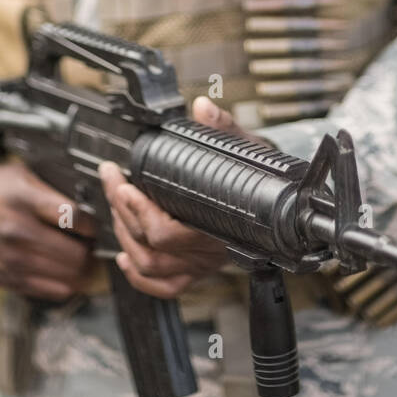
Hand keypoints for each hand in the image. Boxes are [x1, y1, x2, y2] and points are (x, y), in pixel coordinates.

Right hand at [0, 158, 96, 301]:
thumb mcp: (19, 175)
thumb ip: (52, 188)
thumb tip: (90, 200)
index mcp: (24, 200)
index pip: (74, 218)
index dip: (93, 224)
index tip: (96, 224)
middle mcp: (18, 232)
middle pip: (75, 254)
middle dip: (90, 250)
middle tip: (92, 244)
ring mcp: (12, 260)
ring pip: (67, 277)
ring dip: (81, 269)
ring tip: (81, 257)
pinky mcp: (7, 280)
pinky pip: (51, 291)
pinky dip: (65, 284)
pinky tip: (65, 272)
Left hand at [98, 96, 260, 298]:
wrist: (284, 202)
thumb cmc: (266, 178)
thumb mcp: (248, 147)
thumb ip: (224, 128)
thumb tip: (203, 108)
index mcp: (221, 227)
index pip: (169, 233)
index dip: (140, 212)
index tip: (124, 185)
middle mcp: (210, 252)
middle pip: (152, 247)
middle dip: (123, 211)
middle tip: (112, 179)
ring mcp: (202, 266)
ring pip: (151, 266)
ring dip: (125, 235)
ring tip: (116, 203)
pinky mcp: (198, 273)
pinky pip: (165, 287)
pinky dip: (139, 277)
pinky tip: (125, 255)